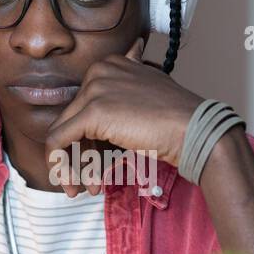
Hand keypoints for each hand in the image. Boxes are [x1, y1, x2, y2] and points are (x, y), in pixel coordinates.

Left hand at [44, 37, 205, 196]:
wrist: (194, 128)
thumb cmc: (177, 117)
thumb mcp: (149, 88)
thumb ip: (128, 83)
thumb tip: (124, 72)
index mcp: (109, 64)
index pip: (83, 105)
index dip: (85, 138)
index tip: (93, 160)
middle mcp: (98, 71)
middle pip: (72, 120)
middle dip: (77, 155)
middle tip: (86, 181)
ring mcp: (93, 90)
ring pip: (63, 132)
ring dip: (71, 165)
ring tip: (81, 189)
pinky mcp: (92, 112)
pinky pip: (59, 140)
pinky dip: (61, 164)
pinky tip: (75, 184)